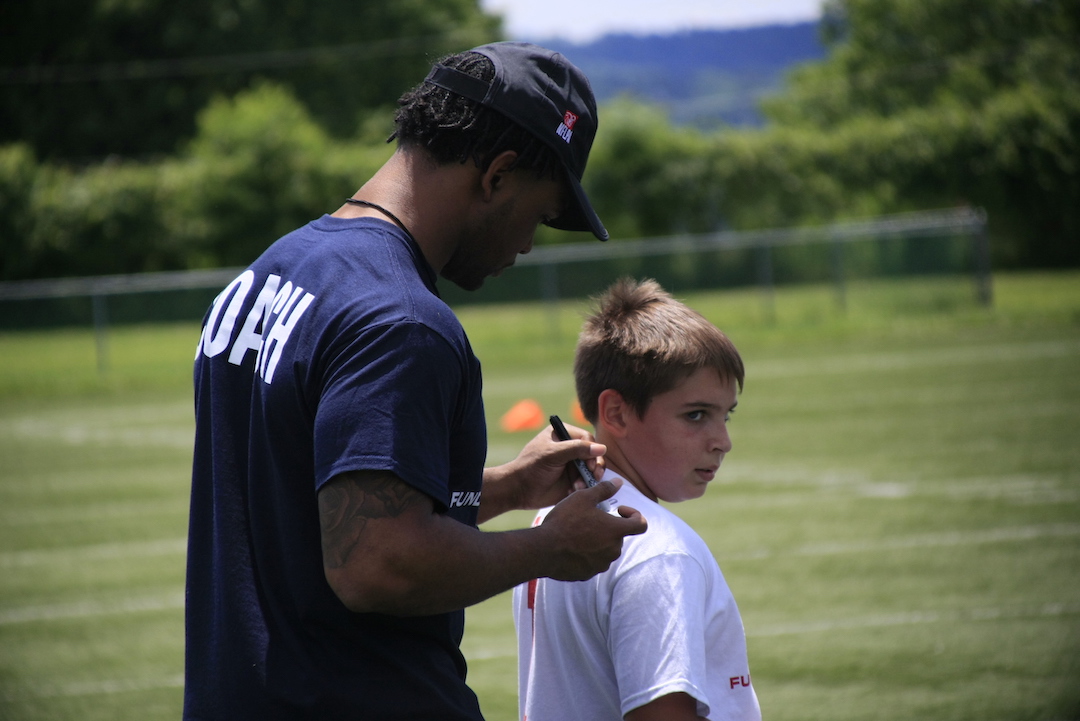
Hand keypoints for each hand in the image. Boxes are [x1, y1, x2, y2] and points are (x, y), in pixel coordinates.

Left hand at [484, 423, 607, 517]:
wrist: (518, 490)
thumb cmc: (531, 467)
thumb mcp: (553, 454)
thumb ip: (576, 449)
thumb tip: (602, 448)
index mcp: (562, 435)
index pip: (587, 438)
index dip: (592, 451)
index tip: (591, 464)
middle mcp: (569, 448)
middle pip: (592, 454)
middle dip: (594, 466)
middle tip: (593, 476)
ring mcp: (571, 465)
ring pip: (592, 469)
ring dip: (589, 478)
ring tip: (580, 487)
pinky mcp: (572, 480)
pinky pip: (587, 482)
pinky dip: (584, 487)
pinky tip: (574, 491)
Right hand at [535, 482, 646, 581]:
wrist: (543, 549)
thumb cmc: (564, 521)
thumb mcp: (583, 498)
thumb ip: (604, 490)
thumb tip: (619, 482)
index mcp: (616, 531)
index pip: (641, 524)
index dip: (634, 515)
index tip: (619, 510)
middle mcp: (613, 550)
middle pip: (619, 536)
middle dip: (608, 526)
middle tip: (589, 518)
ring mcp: (601, 564)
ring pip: (606, 549)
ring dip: (598, 540)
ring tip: (577, 532)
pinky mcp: (588, 573)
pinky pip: (593, 561)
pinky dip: (587, 554)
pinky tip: (571, 547)